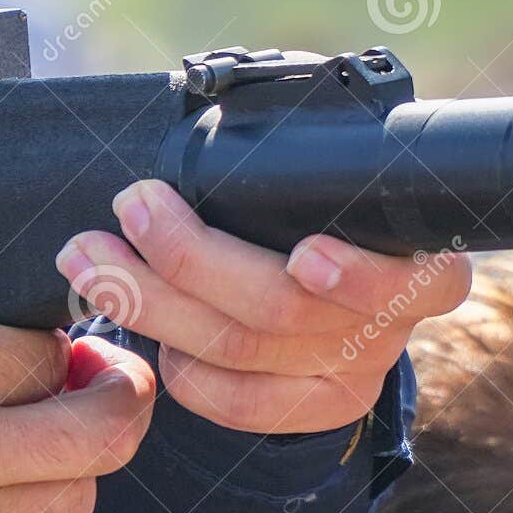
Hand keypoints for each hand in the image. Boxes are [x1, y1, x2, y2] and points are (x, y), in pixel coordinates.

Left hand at [56, 179, 470, 433]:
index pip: (412, 282)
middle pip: (285, 310)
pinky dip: (179, 362)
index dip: (356, 277)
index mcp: (423, 264)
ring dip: (150, 301)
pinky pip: (232, 401)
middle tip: (130, 208)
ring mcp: (352, 376)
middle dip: (190, 256)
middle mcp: (391, 327)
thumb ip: (310, 168)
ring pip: (239, 350)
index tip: (304, 255)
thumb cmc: (333, 211)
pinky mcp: (311, 410)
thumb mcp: (342, 182)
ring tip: (89, 259)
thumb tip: (212, 101)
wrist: (353, 291)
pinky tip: (139, 323)